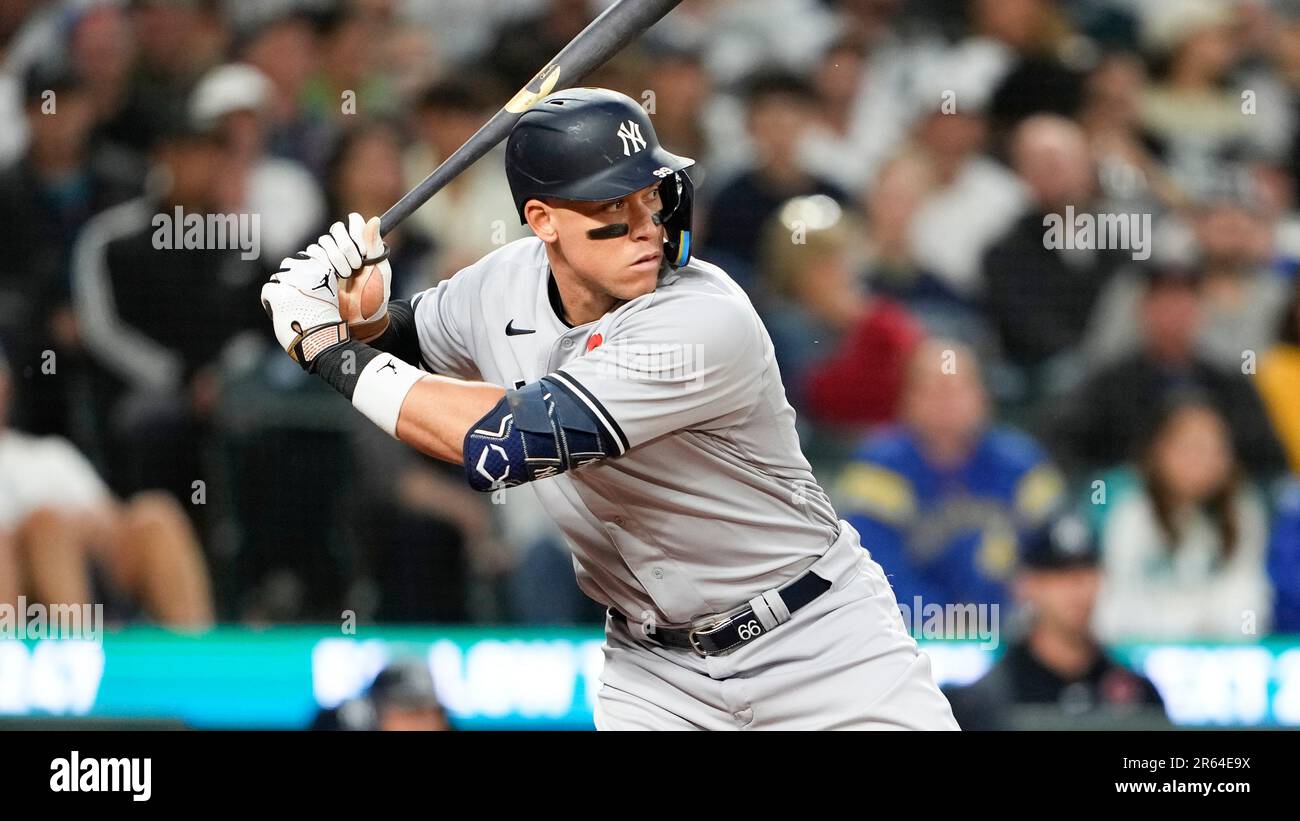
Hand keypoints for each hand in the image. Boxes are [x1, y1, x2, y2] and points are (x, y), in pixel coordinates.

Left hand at [260, 246, 347, 368]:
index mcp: (324, 271)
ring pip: (277, 277)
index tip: (305, 287)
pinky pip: (267, 290)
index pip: (306, 257)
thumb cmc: (326, 324)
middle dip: (288, 278)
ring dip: (279, 290)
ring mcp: (293, 283)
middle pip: (288, 264)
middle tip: (293, 297)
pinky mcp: (279, 294)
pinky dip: (269, 302)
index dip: (302, 271)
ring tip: (286, 307)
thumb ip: (316, 283)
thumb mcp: (329, 297)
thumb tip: (297, 277)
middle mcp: (308, 272)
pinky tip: (278, 313)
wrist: (323, 341)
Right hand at [319, 213, 391, 341]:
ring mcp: (329, 257)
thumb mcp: (379, 271)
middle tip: (356, 266)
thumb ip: (375, 246)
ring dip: (336, 257)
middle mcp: (344, 248)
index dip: (356, 232)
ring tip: (345, 275)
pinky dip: (322, 261)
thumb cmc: (375, 296)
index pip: (354, 222)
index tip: (363, 251)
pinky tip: (331, 275)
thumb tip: (375, 219)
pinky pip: (312, 253)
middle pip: (336, 229)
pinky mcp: (317, 268)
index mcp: (362, 245)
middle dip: (347, 247)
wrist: (361, 320)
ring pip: (324, 241)